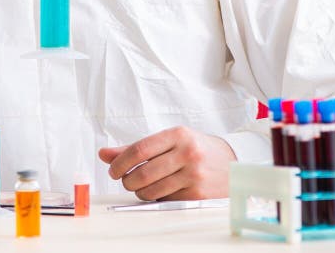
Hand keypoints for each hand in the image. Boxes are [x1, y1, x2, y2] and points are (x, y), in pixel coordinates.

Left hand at [98, 126, 235, 200]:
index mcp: (178, 134)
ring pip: (152, 190)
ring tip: (142, 186)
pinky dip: (157, 199)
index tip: (113, 169)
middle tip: (126, 180)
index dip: (120, 162)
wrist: (230, 164)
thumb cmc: (196, 149)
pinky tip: (161, 191)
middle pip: (143, 173)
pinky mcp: (198, 194)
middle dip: (128, 180)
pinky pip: (166, 200)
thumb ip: (137, 148)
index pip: (140, 149)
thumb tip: (104, 154)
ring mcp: (194, 174)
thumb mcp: (170, 140)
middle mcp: (187, 152)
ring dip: (140, 192)